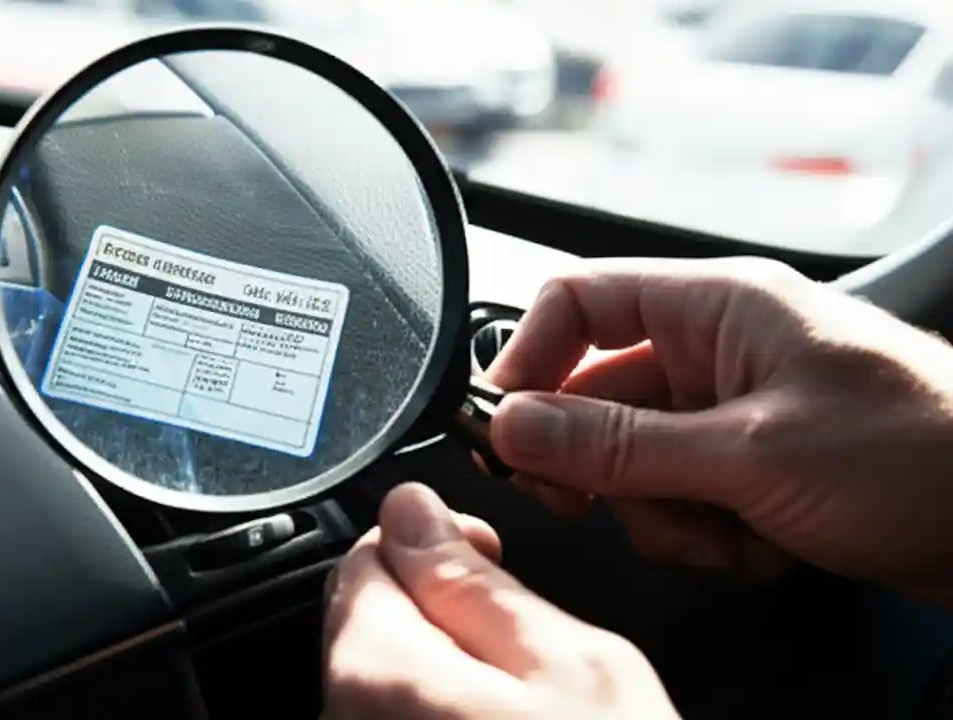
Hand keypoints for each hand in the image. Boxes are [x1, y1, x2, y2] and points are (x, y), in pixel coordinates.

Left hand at [323, 483, 678, 718]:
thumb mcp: (574, 664)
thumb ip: (475, 580)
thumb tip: (408, 509)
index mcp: (377, 670)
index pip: (363, 555)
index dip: (437, 542)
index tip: (493, 559)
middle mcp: (343, 716)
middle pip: (368, 617)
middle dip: (441, 605)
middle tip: (524, 634)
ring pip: (387, 674)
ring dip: (446, 662)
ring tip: (527, 696)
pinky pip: (396, 716)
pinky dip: (442, 707)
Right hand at [486, 258, 952, 591]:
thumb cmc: (925, 453)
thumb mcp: (750, 454)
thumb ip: (621, 446)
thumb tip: (516, 427)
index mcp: (716, 306)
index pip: (578, 302)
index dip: (528, 361)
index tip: (506, 430)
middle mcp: (718, 350)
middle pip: (597, 400)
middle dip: (605, 470)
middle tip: (600, 506)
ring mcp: (735, 412)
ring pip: (635, 464)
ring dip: (663, 518)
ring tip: (725, 536)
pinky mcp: (754, 467)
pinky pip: (681, 500)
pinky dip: (706, 537)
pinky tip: (762, 549)